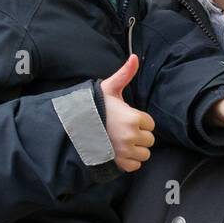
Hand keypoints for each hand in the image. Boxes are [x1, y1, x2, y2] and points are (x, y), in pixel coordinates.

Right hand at [99, 53, 155, 171]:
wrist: (73, 127)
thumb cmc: (93, 107)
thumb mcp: (109, 89)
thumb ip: (125, 74)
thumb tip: (135, 57)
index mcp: (133, 118)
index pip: (150, 124)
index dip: (139, 120)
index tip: (126, 118)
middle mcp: (131, 137)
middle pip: (149, 140)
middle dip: (139, 135)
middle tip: (122, 130)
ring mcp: (124, 152)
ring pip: (144, 154)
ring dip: (136, 149)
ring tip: (120, 141)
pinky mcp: (118, 164)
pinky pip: (135, 166)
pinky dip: (129, 161)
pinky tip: (118, 151)